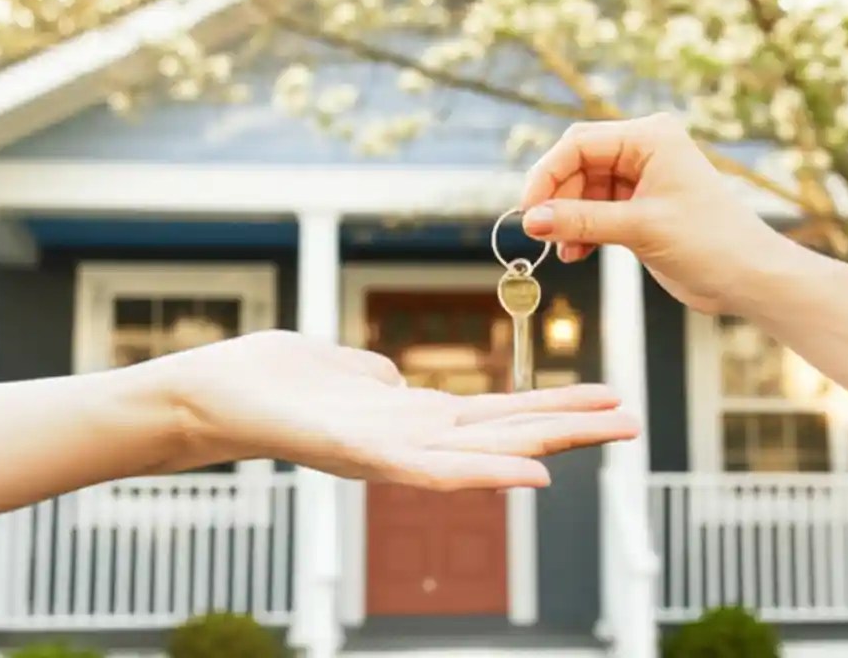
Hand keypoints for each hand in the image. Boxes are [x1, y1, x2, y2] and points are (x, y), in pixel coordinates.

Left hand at [143, 330, 637, 489]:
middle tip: (635, 419)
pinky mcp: (364, 454)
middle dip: (572, 425)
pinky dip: (488, 475)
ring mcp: (392, 449)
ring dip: (551, 445)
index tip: (605, 399)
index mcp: (412, 416)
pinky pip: (435, 470)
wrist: (211, 395)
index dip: (552, 408)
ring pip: (487, 449)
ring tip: (607, 431)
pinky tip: (534, 475)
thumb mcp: (343, 372)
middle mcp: (413, 437)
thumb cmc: (274, 381)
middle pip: (507, 430)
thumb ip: (379, 380)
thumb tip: (397, 380)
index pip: (497, 413)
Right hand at [519, 113, 805, 314]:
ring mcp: (642, 180)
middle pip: (578, 165)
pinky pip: (596, 212)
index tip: (528, 210)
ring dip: (568, 220)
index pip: (579, 143)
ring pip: (583, 191)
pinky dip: (582, 230)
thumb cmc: (709, 242)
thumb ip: (582, 221)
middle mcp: (645, 151)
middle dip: (557, 200)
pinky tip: (576, 253)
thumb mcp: (640, 228)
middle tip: (541, 234)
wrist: (749, 277)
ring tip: (565, 250)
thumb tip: (532, 221)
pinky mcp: (641, 209)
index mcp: (650, 137)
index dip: (547, 174)